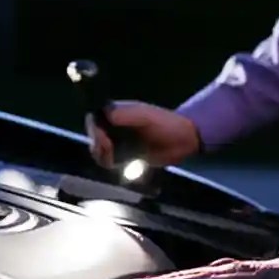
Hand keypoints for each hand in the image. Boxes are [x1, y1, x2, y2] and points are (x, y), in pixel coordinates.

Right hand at [85, 100, 200, 168]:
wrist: (184, 141)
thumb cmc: (166, 123)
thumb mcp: (145, 116)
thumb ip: (124, 115)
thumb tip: (105, 116)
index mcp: (117, 112)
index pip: (95, 119)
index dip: (94, 130)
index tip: (104, 140)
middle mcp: (115, 125)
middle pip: (94, 136)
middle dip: (98, 146)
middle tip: (110, 152)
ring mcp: (120, 140)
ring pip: (99, 150)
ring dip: (103, 157)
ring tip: (115, 161)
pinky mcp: (126, 155)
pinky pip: (110, 161)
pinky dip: (111, 164)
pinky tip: (121, 166)